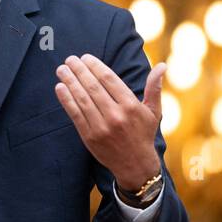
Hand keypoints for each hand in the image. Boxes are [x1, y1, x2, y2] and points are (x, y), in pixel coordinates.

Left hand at [54, 54, 164, 189]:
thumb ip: (154, 87)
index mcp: (131, 106)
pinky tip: (60, 87)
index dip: (95, 66)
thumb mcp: (153, 111)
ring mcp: (101, 126)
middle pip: (93, 86)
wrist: (135, 164)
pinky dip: (66, 99)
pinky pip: (75, 114)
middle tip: (70, 59)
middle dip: (79, 70)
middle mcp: (116, 115)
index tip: (86, 57)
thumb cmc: (143, 134)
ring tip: (62, 69)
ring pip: (82, 98)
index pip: (109, 79)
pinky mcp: (89, 136)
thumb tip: (162, 65)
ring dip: (70, 82)